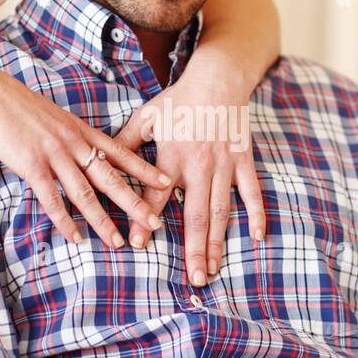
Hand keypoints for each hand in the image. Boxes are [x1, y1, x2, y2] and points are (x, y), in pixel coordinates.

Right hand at [0, 62, 171, 247]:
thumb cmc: (17, 107)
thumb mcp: (53, 117)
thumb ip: (70, 135)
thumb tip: (81, 150)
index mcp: (81, 130)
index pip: (120, 152)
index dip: (144, 169)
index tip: (166, 182)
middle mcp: (74, 143)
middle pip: (111, 178)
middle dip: (135, 203)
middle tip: (155, 223)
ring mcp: (54, 155)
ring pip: (86, 194)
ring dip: (103, 221)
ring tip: (118, 242)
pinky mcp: (33, 166)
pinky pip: (53, 200)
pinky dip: (64, 222)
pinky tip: (76, 238)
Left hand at [115, 67, 265, 284]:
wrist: (218, 78)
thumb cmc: (179, 100)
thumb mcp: (147, 117)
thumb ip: (125, 142)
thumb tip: (100, 162)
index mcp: (172, 156)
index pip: (155, 196)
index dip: (144, 219)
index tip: (136, 244)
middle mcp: (199, 166)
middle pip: (195, 215)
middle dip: (193, 250)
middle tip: (194, 280)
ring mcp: (224, 166)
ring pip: (221, 211)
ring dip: (218, 243)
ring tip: (214, 269)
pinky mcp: (243, 161)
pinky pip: (251, 191)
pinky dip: (256, 213)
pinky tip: (256, 237)